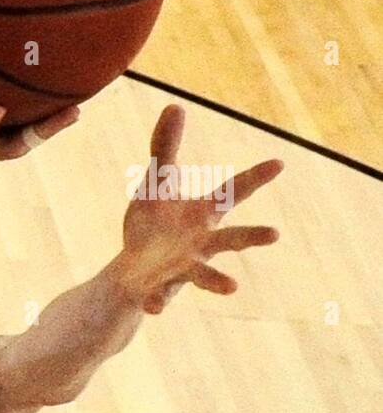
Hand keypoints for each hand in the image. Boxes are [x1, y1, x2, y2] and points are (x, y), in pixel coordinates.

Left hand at [117, 105, 281, 314]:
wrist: (134, 271)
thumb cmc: (154, 224)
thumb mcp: (155, 184)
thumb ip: (164, 149)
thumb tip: (175, 105)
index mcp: (203, 216)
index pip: (232, 193)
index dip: (254, 178)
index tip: (278, 163)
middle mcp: (200, 244)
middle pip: (231, 239)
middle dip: (251, 237)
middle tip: (275, 234)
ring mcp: (182, 269)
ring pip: (204, 276)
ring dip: (218, 281)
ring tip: (233, 287)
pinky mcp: (158, 290)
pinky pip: (159, 298)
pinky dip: (157, 302)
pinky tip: (153, 307)